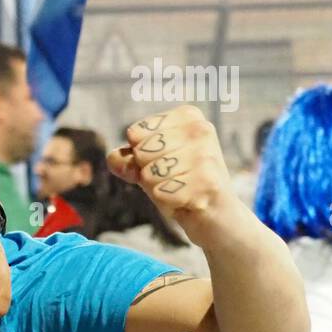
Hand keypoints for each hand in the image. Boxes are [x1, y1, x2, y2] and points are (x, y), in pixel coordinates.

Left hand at [108, 105, 241, 245]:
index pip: (135, 133)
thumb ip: (126, 159)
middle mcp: (200, 129)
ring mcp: (206, 155)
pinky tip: (187, 200)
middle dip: (148, 172)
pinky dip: (168, 203)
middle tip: (174, 177)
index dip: (139, 154)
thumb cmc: (179, 183)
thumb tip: (114, 159)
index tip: (164, 160)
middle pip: (141, 153)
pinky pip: (160, 194)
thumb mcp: (149, 165)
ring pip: (149, 174)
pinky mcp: (207, 182)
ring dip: (158, 189)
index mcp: (187, 116)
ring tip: (181, 188)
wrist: (217, 215)